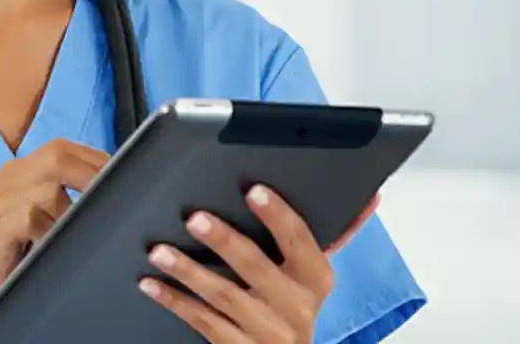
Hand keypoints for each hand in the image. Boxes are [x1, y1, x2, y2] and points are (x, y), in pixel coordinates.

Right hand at [0, 138, 108, 337]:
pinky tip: (51, 247)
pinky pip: (29, 217)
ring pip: (47, 189)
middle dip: (92, 176)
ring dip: (71, 212)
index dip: (95, 159)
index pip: (61, 149)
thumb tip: (112, 187)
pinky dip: (49, 231)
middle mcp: (0, 183)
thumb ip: (63, 201)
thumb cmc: (13, 263)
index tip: (123, 178)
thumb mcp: (41, 224)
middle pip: (55, 157)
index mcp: (14, 176)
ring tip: (76, 235)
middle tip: (116, 199)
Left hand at [138, 186, 379, 342]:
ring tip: (159, 251)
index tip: (254, 190)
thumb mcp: (312, 272)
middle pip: (257, 268)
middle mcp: (296, 308)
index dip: (277, 215)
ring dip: (188, 271)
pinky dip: (174, 300)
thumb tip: (369, 197)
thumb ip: (334, 232)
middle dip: (225, 240)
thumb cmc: (292, 304)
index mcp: (316, 279)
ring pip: (225, 298)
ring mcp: (267, 333)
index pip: (299, 240)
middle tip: (194, 218)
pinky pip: (203, 323)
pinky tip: (150, 283)